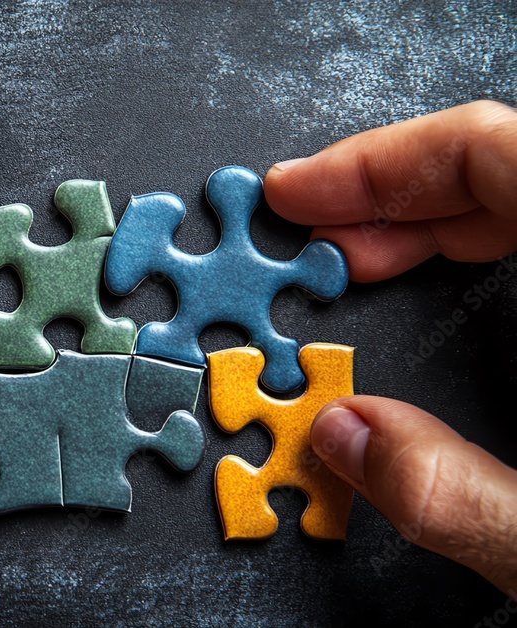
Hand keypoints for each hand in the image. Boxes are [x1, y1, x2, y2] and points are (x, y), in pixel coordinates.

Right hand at [264, 100, 516, 592]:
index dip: (384, 162)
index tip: (303, 194)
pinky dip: (486, 245)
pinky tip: (441, 274)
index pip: (502, 152)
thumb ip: (460, 496)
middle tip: (316, 236)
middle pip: (512, 164)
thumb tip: (347, 441)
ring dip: (435, 219)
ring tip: (360, 258)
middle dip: (396, 194)